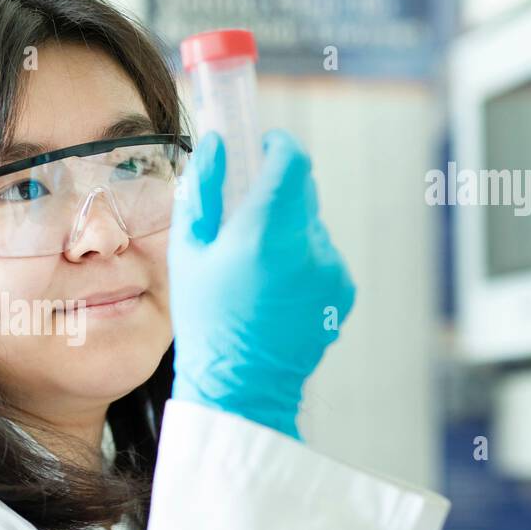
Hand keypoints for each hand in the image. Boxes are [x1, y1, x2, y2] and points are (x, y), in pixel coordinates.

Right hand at [167, 129, 354, 438]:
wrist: (240, 386)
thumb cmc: (205, 320)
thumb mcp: (188, 252)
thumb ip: (203, 190)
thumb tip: (216, 143)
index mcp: (265, 233)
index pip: (292, 160)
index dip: (277, 146)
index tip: (261, 148)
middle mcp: (307, 246)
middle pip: (302, 190)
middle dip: (275, 194)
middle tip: (244, 217)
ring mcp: (330, 269)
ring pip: (311, 225)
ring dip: (287, 230)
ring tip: (255, 269)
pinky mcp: (342, 288)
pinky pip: (321, 255)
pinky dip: (301, 260)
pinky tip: (274, 290)